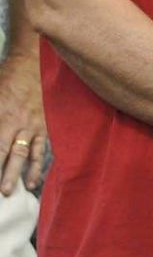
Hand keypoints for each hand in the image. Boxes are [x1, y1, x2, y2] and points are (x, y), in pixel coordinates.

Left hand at [0, 54, 46, 197]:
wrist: (30, 64)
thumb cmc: (4, 79)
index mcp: (2, 115)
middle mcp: (18, 123)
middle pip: (11, 153)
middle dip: (5, 174)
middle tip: (2, 192)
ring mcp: (34, 125)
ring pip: (28, 154)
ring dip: (23, 173)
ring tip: (19, 189)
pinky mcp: (44, 126)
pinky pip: (42, 148)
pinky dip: (39, 164)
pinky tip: (35, 179)